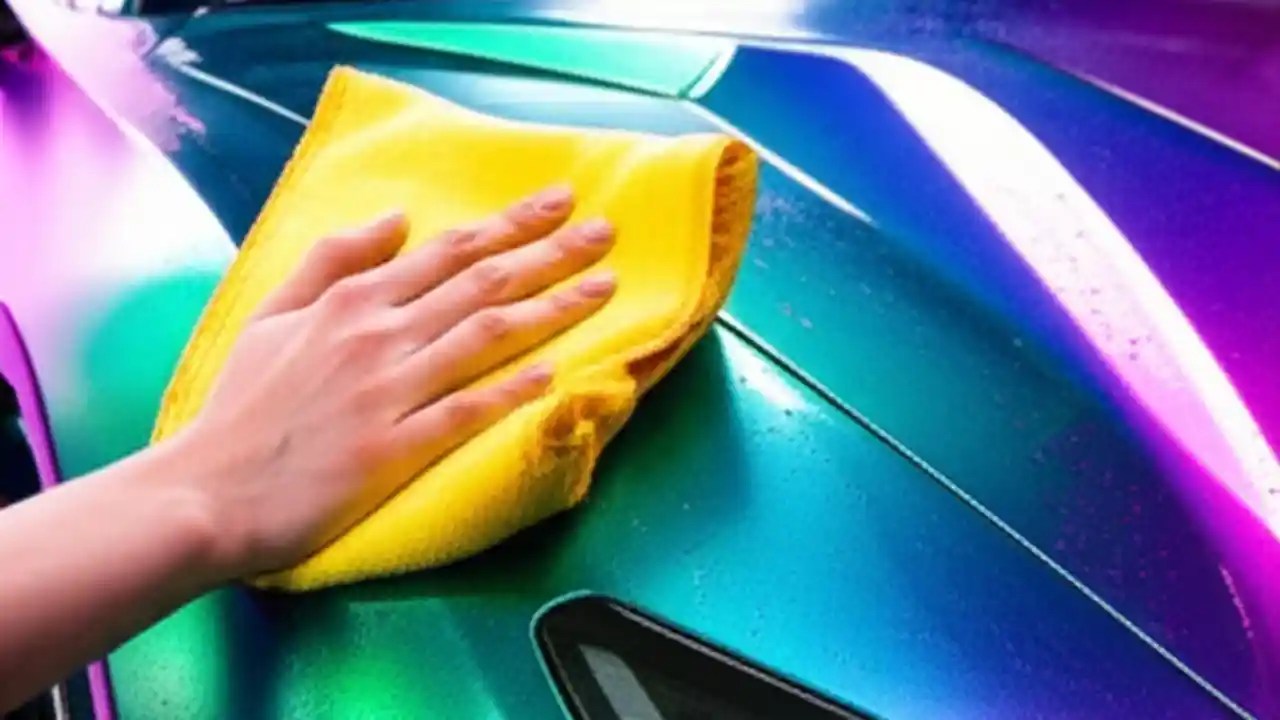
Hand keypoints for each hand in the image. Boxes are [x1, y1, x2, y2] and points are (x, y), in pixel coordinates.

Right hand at [175, 186, 614, 578]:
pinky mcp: (392, 450)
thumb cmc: (242, 408)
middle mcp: (377, 335)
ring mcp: (387, 392)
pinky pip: (465, 411)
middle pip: (482, 283)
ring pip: (487, 336)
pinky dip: (512, 389)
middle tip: (607, 232)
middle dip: (551, 252)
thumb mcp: (271, 313)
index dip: (511, 224)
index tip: (561, 203)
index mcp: (351, 300)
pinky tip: (556, 371)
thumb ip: (331, 259)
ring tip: (603, 288)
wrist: (208, 493)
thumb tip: (397, 217)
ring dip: (552, 308)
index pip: (449, 250)